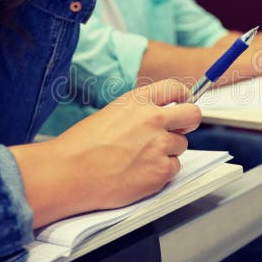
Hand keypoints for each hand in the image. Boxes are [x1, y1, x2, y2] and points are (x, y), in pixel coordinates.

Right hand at [11, 79, 200, 227]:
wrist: (69, 173)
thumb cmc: (82, 147)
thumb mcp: (112, 114)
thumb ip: (140, 112)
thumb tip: (162, 116)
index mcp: (138, 101)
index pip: (176, 88)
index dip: (182, 97)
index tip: (182, 103)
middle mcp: (152, 119)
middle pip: (192, 115)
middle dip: (188, 122)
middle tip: (177, 130)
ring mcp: (159, 145)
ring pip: (181, 145)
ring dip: (167, 151)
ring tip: (140, 158)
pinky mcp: (161, 171)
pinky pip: (174, 168)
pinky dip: (161, 172)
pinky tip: (139, 173)